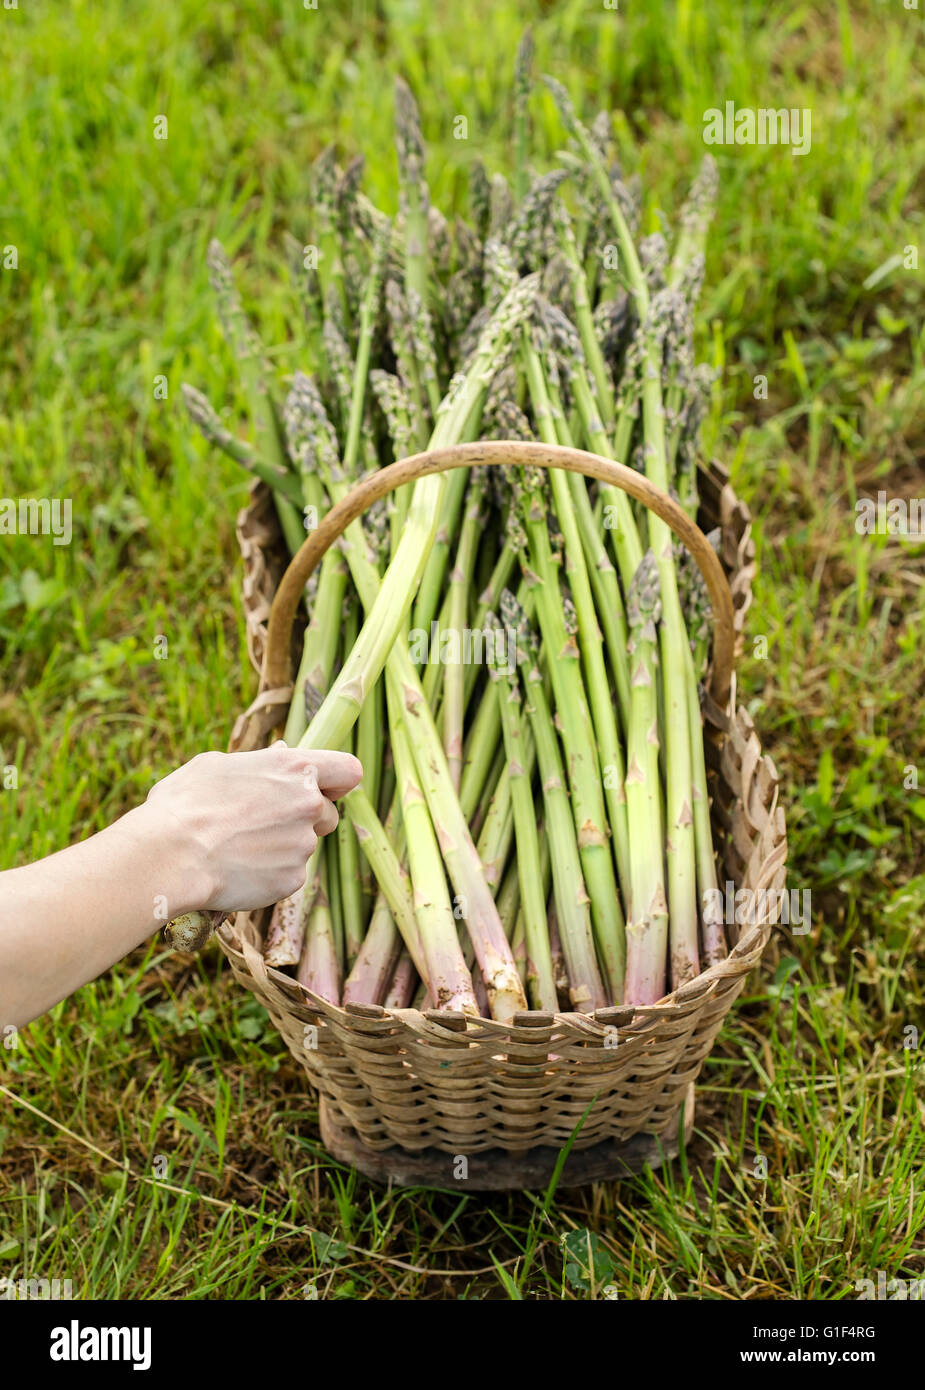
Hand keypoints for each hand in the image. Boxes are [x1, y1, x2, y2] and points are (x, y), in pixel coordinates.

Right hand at [143, 743, 362, 911]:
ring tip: (239, 848)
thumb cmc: (184, 804)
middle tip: (264, 825)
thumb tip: (279, 754)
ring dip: (283, 848)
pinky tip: (238, 870)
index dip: (338, 782)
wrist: (169, 854)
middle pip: (329, 815)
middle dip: (306, 820)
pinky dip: (270, 875)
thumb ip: (260, 763)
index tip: (325, 790)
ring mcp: (303, 844)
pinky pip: (289, 874)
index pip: (348, 771)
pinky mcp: (293, 879)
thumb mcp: (218, 765)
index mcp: (294, 769)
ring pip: (304, 846)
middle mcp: (308, 804)